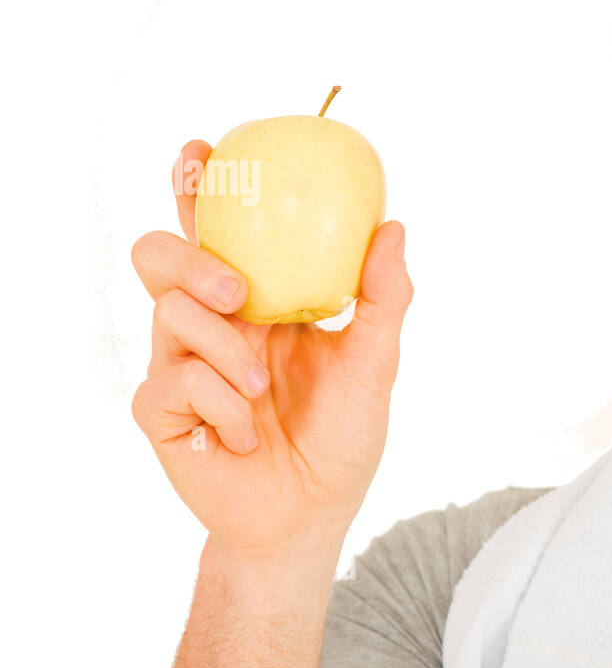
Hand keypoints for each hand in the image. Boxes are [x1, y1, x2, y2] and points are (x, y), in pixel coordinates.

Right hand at [131, 140, 414, 553]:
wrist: (310, 517)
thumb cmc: (340, 439)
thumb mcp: (373, 366)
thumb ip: (382, 299)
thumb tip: (394, 226)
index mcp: (256, 303)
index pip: (219, 232)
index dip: (200, 188)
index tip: (203, 150)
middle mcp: (212, 324)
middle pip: (162, 256)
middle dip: (191, 258)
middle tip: (236, 290)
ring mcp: (180, 364)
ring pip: (169, 315)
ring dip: (226, 352)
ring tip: (262, 388)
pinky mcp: (160, 410)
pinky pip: (177, 382)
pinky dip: (223, 408)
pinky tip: (245, 437)